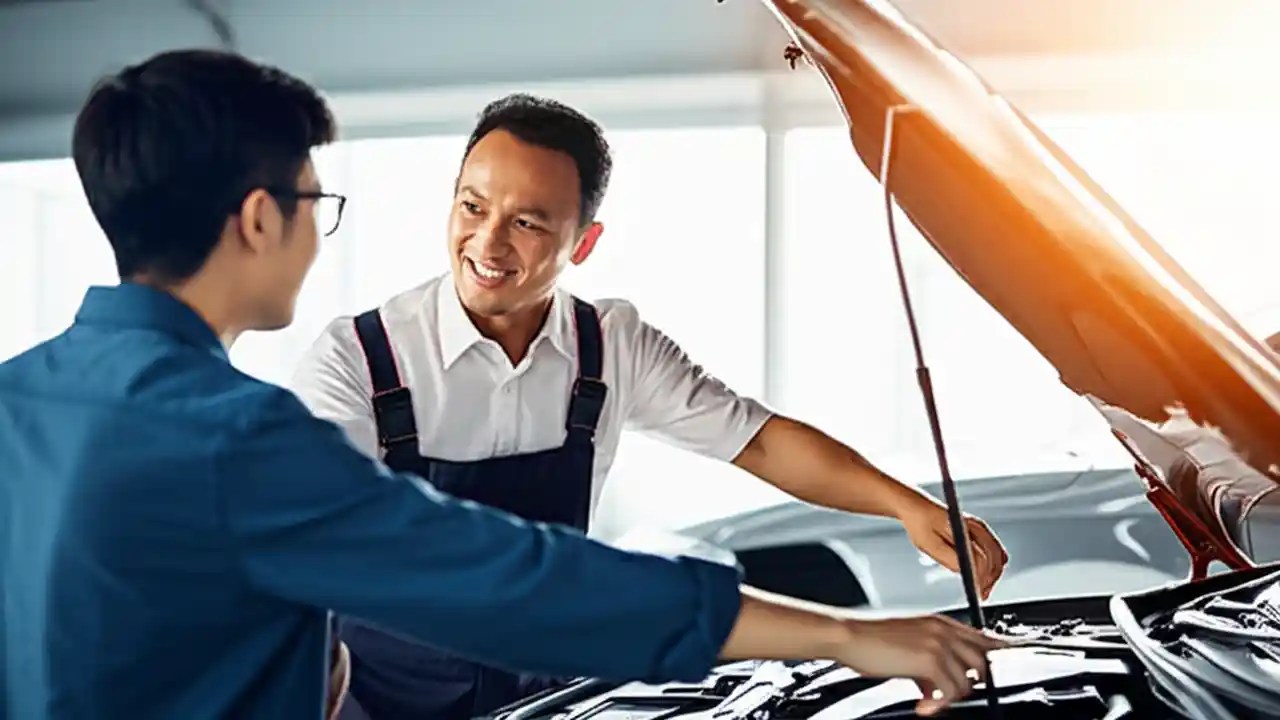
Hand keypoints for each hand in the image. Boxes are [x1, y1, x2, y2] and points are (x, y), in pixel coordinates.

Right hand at [835, 615, 1007, 715]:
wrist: (849, 636)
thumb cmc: (869, 638)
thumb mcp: (906, 643)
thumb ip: (928, 659)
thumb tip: (936, 685)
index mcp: (940, 622)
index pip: (981, 640)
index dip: (991, 659)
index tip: (991, 676)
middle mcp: (943, 630)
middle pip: (984, 661)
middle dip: (974, 682)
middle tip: (952, 695)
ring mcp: (939, 645)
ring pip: (969, 681)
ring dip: (952, 697)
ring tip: (930, 702)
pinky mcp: (930, 662)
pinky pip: (951, 693)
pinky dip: (938, 705)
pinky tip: (922, 706)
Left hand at [899, 497, 1007, 598]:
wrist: (917, 509)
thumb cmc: (920, 525)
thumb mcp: (929, 545)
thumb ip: (948, 558)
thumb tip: (965, 571)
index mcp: (964, 528)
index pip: (982, 557)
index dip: (981, 577)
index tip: (978, 592)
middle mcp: (977, 526)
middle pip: (994, 558)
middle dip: (990, 579)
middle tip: (982, 595)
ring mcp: (981, 528)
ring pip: (998, 556)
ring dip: (994, 574)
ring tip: (984, 590)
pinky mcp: (980, 532)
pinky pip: (995, 551)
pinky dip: (994, 566)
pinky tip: (985, 577)